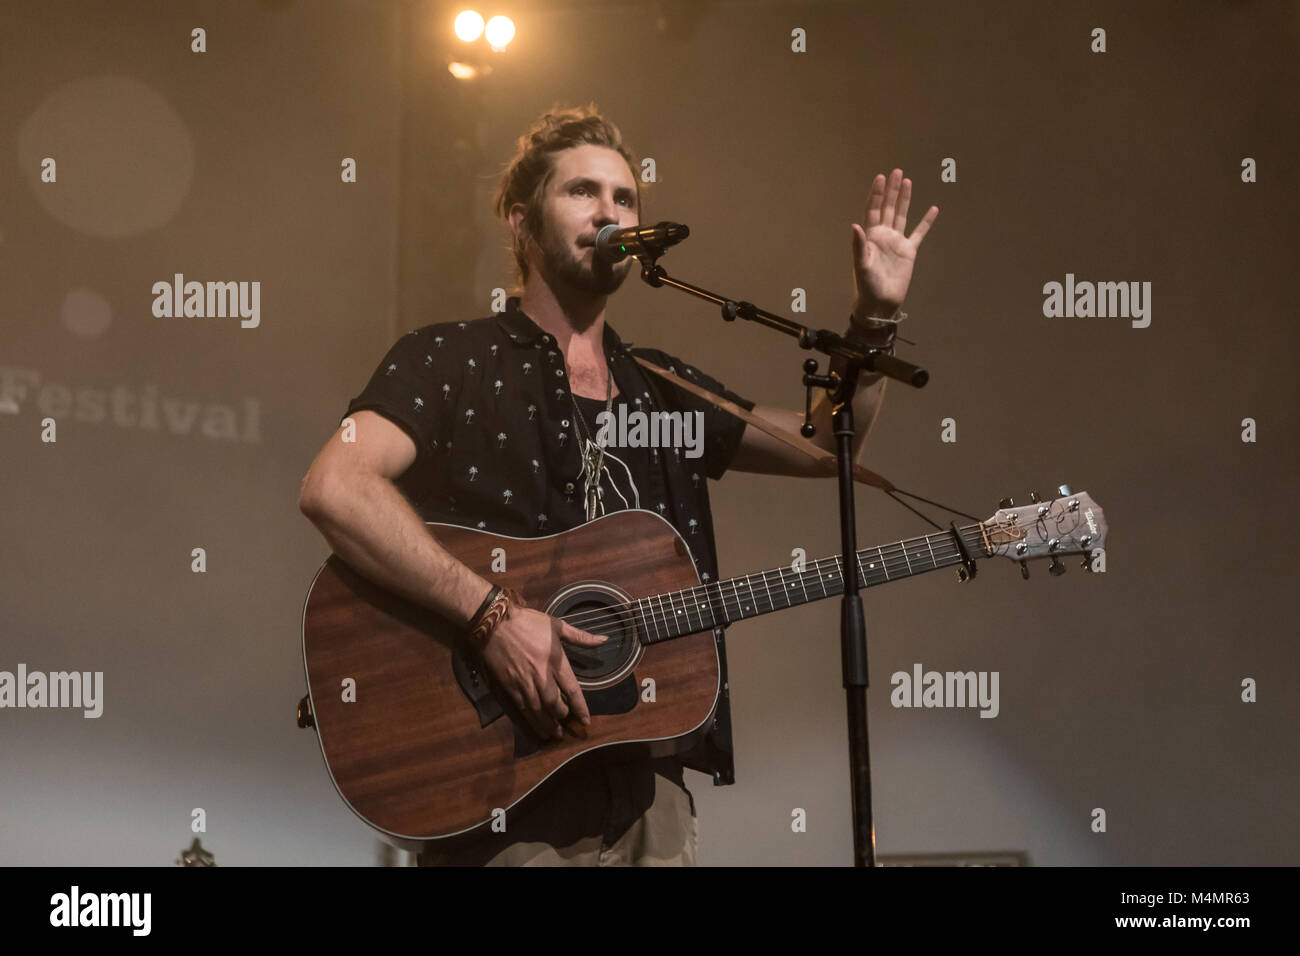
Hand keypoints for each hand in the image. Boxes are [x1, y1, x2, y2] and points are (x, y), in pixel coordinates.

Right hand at [479, 605, 606, 741]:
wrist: (493, 623)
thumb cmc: (526, 622)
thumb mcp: (556, 625)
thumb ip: (580, 637)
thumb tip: (603, 640)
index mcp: (555, 661)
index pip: (572, 690)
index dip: (580, 707)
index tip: (586, 720)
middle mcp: (541, 676)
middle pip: (555, 705)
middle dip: (562, 717)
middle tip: (567, 726)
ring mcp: (524, 683)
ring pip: (538, 711)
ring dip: (547, 725)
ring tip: (554, 735)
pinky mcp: (509, 686)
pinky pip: (522, 708)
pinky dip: (530, 720)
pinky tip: (535, 726)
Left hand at [850, 168, 937, 324]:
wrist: (880, 303)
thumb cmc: (866, 286)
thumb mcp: (860, 265)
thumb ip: (858, 245)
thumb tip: (855, 225)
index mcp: (870, 236)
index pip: (873, 210)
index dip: (876, 194)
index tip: (880, 177)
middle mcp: (883, 235)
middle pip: (888, 207)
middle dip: (891, 190)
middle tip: (896, 172)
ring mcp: (897, 242)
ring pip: (901, 215)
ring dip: (904, 199)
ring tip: (908, 181)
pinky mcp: (909, 252)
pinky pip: (919, 233)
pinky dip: (926, 222)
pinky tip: (933, 209)